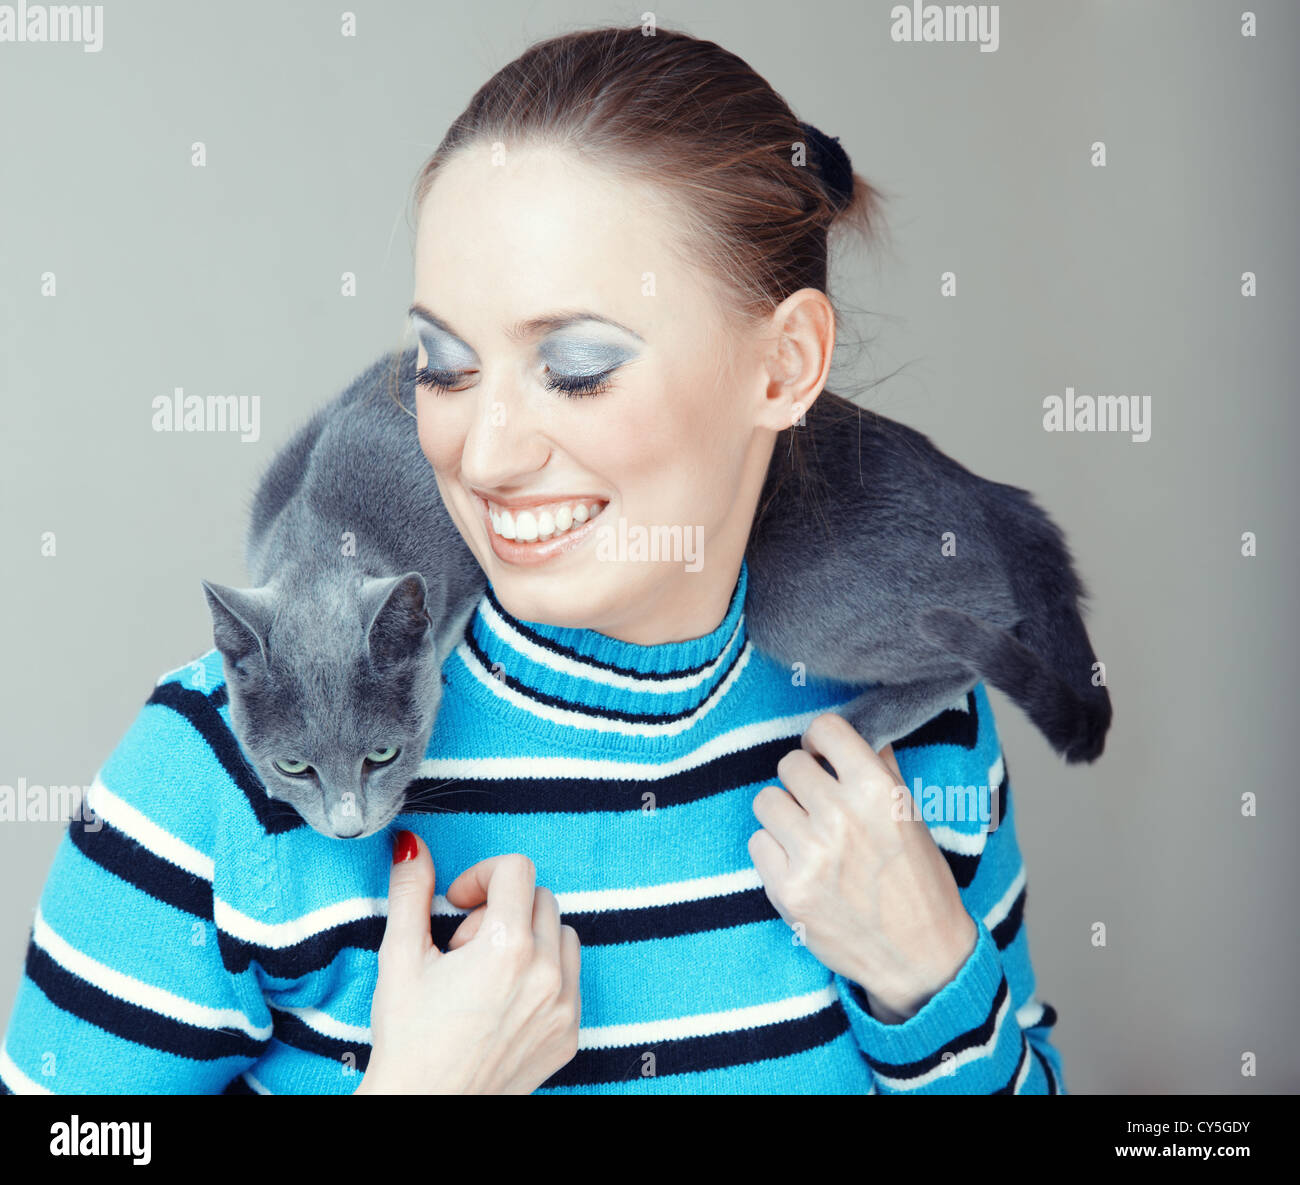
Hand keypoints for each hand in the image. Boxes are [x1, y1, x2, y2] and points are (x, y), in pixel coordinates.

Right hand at [356, 834, 580, 1093]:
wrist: (423, 1110)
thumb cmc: (408, 1038)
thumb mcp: (400, 957)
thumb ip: (411, 891)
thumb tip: (412, 844)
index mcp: (508, 947)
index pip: (517, 869)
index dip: (481, 875)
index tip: (457, 903)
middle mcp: (547, 974)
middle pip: (541, 898)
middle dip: (502, 909)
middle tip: (464, 947)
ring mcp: (564, 1006)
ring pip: (563, 934)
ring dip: (530, 938)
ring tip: (486, 974)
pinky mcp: (571, 1034)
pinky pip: (572, 978)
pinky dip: (544, 975)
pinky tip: (503, 1001)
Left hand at [749, 713, 976, 1022]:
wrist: (921, 957)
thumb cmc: (919, 882)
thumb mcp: (911, 816)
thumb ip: (881, 770)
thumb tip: (856, 733)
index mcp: (878, 790)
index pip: (825, 729)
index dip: (820, 742)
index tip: (823, 757)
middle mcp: (842, 816)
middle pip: (789, 764)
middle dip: (802, 782)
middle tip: (818, 806)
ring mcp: (811, 854)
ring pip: (766, 800)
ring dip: (783, 816)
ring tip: (807, 837)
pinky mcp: (788, 890)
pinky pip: (756, 843)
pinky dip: (773, 852)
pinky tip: (799, 866)